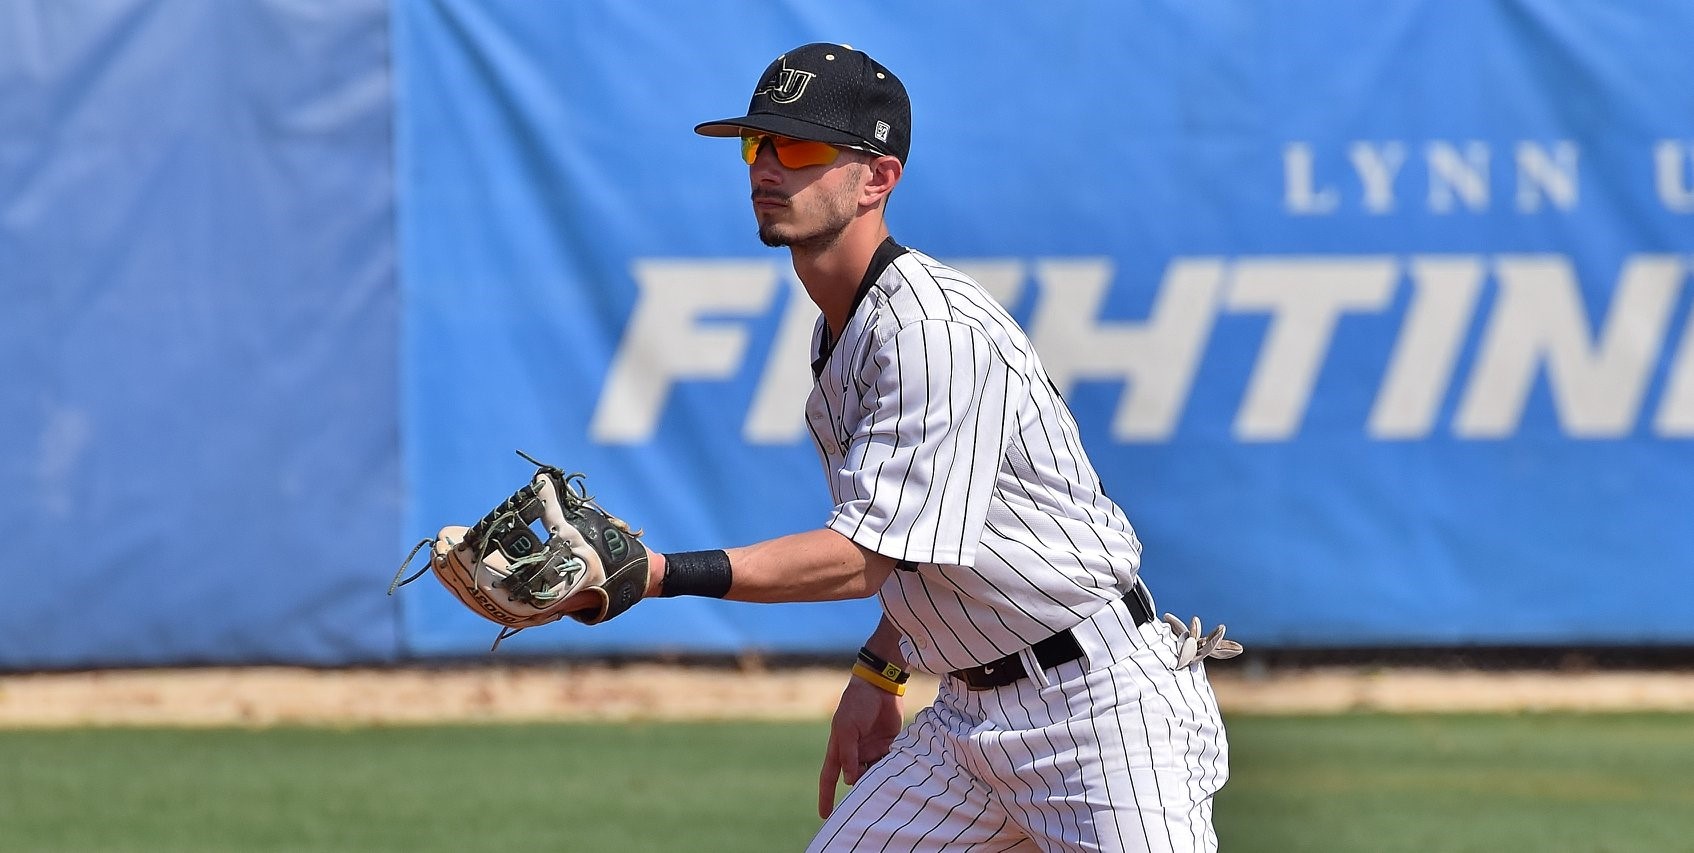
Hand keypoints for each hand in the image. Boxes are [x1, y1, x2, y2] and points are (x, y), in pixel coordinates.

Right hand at [817, 676, 903, 818]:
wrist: (880, 686)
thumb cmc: (856, 704)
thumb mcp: (847, 728)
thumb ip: (848, 754)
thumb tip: (849, 780)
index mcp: (839, 749)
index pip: (829, 777)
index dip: (826, 796)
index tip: (825, 816)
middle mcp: (855, 753)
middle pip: (855, 779)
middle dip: (861, 793)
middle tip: (868, 806)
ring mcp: (872, 750)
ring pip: (875, 774)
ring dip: (879, 782)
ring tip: (887, 791)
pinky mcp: (889, 745)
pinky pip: (890, 763)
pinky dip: (893, 771)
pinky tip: (900, 777)